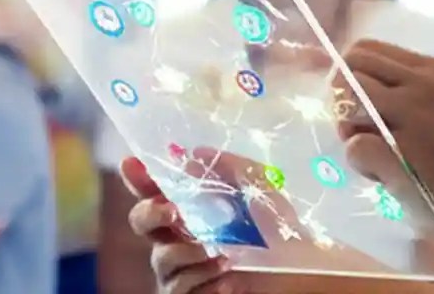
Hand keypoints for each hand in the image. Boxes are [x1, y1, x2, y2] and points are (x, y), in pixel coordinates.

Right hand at [122, 152, 390, 293]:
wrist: (301, 272)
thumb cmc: (281, 230)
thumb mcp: (260, 189)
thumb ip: (230, 168)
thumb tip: (193, 153)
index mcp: (192, 207)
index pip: (155, 189)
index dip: (139, 177)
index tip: (131, 163)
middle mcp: (180, 237)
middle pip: (142, 222)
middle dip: (151, 213)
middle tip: (173, 212)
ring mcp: (182, 269)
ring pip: (161, 258)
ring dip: (186, 252)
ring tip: (219, 253)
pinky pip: (178, 286)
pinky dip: (201, 277)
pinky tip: (228, 276)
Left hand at [338, 40, 433, 258]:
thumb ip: (402, 96)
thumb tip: (344, 92)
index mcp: (432, 71)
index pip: (366, 51)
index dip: (351, 78)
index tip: (364, 110)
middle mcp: (422, 83)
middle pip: (349, 66)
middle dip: (343, 98)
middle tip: (363, 133)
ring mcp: (414, 115)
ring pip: (347, 99)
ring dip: (349, 130)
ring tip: (376, 156)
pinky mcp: (403, 152)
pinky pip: (355, 146)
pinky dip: (363, 166)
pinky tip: (389, 180)